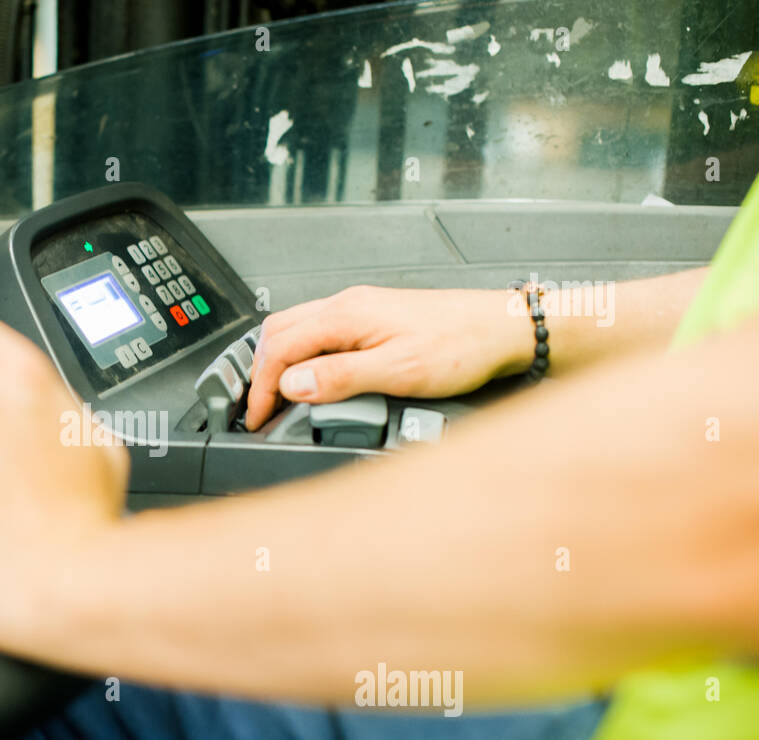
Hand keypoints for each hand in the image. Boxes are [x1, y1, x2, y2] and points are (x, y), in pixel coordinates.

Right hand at [245, 285, 531, 428]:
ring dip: (277, 361)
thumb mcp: (397, 371)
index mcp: (347, 314)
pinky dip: (300, 355)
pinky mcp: (372, 316)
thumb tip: (293, 384)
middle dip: (258, 370)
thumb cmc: (462, 345)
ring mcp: (359, 308)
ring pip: (296, 327)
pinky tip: (309, 375)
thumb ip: (340, 377)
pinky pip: (318, 330)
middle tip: (256, 407)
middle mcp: (348, 304)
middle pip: (279, 331)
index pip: (281, 348)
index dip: (261, 387)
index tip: (256, 416)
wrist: (502, 329)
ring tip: (274, 394)